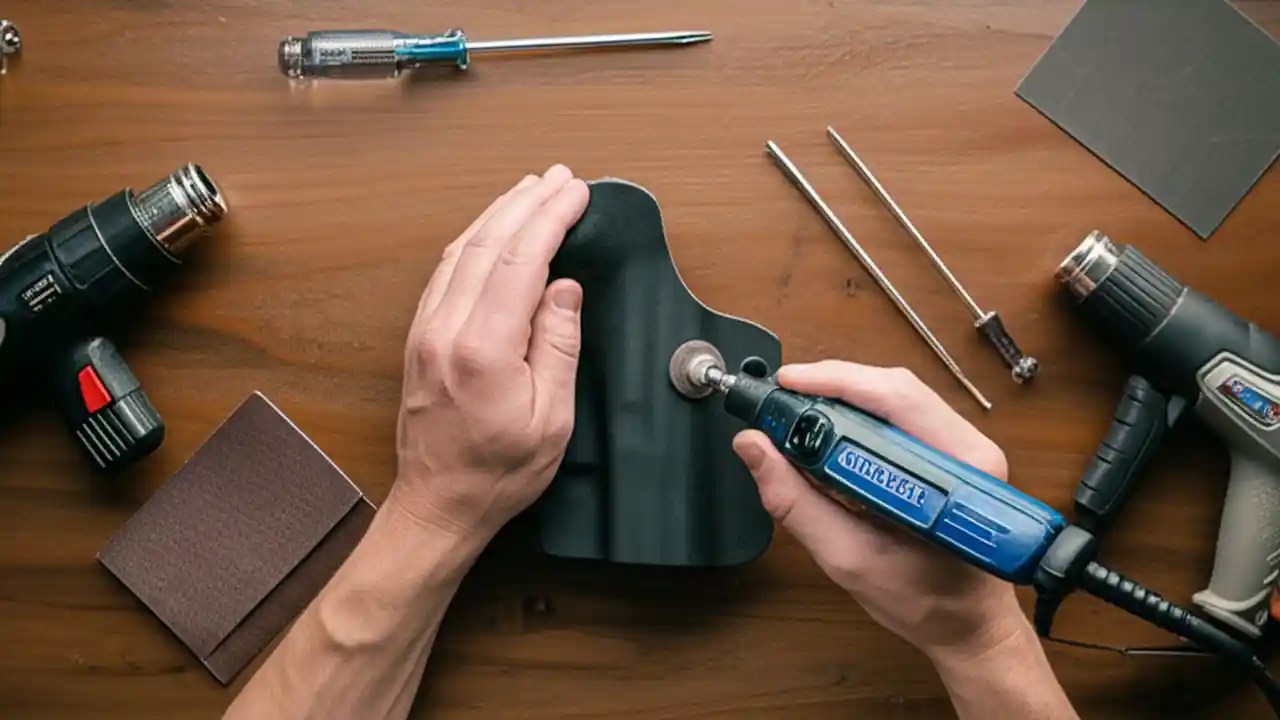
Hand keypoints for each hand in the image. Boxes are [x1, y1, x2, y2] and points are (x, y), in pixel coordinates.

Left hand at [390, 165, 589, 539]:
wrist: (438, 504)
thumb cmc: (497, 473)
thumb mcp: (551, 420)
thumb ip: (558, 346)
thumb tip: (564, 288)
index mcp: (483, 349)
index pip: (522, 260)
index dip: (550, 218)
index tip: (574, 192)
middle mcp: (446, 330)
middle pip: (488, 243)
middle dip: (527, 202)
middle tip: (558, 177)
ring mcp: (426, 331)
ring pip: (462, 250)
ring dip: (498, 213)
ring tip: (529, 189)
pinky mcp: (419, 338)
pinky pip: (446, 271)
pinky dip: (474, 239)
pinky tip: (491, 230)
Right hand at [732, 361, 1027, 663]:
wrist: (970, 626)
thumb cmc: (924, 601)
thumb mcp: (848, 558)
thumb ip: (795, 502)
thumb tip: (752, 447)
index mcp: (959, 470)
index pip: (893, 400)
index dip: (834, 384)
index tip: (784, 387)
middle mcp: (970, 447)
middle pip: (894, 388)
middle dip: (831, 384)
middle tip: (778, 398)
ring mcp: (966, 446)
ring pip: (896, 395)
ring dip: (842, 396)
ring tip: (795, 411)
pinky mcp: (953, 451)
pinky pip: (901, 414)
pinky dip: (859, 413)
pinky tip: (827, 427)